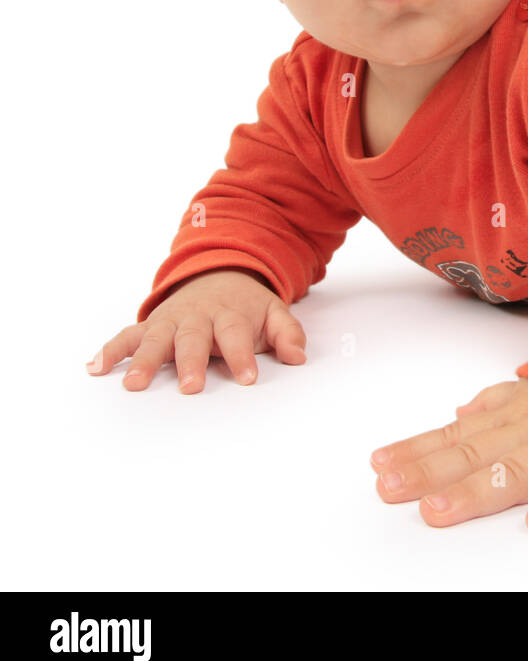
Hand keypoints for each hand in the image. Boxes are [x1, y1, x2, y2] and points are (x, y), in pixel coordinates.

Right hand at [85, 268, 304, 391]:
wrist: (219, 272)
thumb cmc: (246, 306)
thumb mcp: (274, 312)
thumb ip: (287, 333)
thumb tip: (299, 356)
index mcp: (229, 314)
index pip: (236, 335)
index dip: (242, 357)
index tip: (248, 379)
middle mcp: (197, 317)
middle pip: (193, 339)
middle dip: (191, 363)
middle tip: (191, 388)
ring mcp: (171, 320)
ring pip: (156, 339)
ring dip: (144, 360)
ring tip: (133, 384)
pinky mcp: (150, 324)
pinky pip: (127, 335)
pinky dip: (110, 350)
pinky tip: (95, 368)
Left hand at [370, 377, 527, 534]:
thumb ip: (490, 407)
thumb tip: (454, 416)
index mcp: (510, 414)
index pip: (454, 435)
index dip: (416, 451)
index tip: (380, 468)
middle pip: (475, 452)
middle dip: (431, 472)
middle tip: (394, 489)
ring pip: (519, 468)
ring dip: (478, 490)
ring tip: (441, 510)